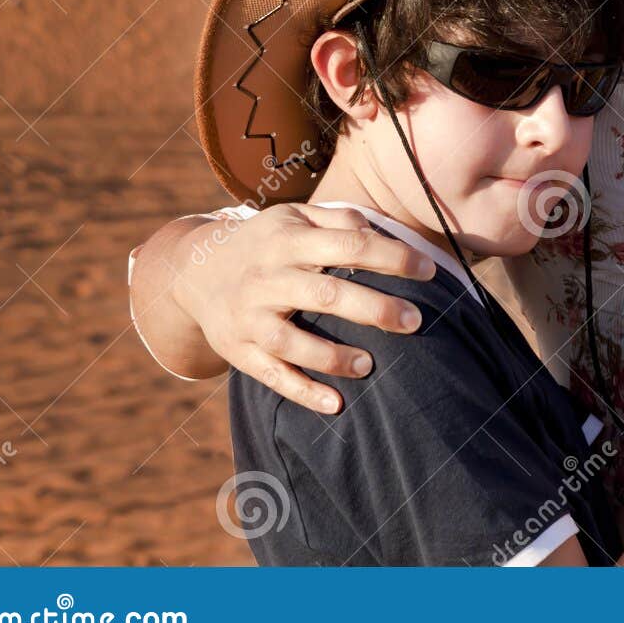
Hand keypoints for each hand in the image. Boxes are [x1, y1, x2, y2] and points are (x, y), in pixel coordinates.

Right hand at [170, 203, 437, 412]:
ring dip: (333, 357)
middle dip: (373, 309)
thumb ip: (339, 220)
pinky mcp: (237, 350)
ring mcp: (249, 317)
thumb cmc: (266, 242)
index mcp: (289, 240)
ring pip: (291, 342)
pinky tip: (336, 405)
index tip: (429, 270)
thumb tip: (381, 234)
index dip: (392, 257)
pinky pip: (271, 375)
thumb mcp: (295, 217)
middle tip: (414, 321)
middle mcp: (268, 278)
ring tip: (370, 365)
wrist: (194, 270)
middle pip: (326, 294)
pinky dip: (303, 392)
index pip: (349, 245)